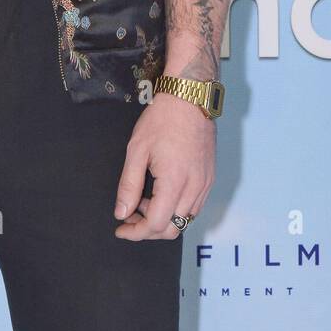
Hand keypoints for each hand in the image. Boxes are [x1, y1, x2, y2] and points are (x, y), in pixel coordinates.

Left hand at [113, 91, 214, 240]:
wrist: (190, 97)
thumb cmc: (162, 119)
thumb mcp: (137, 150)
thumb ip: (128, 185)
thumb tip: (122, 213)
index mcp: (175, 182)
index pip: (156, 224)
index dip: (136, 232)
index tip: (120, 228)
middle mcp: (195, 188)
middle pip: (172, 229)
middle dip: (147, 229)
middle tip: (129, 216)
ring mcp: (205, 184)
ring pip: (185, 220)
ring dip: (162, 219)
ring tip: (142, 201)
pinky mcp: (209, 178)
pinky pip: (194, 207)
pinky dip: (176, 209)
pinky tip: (161, 193)